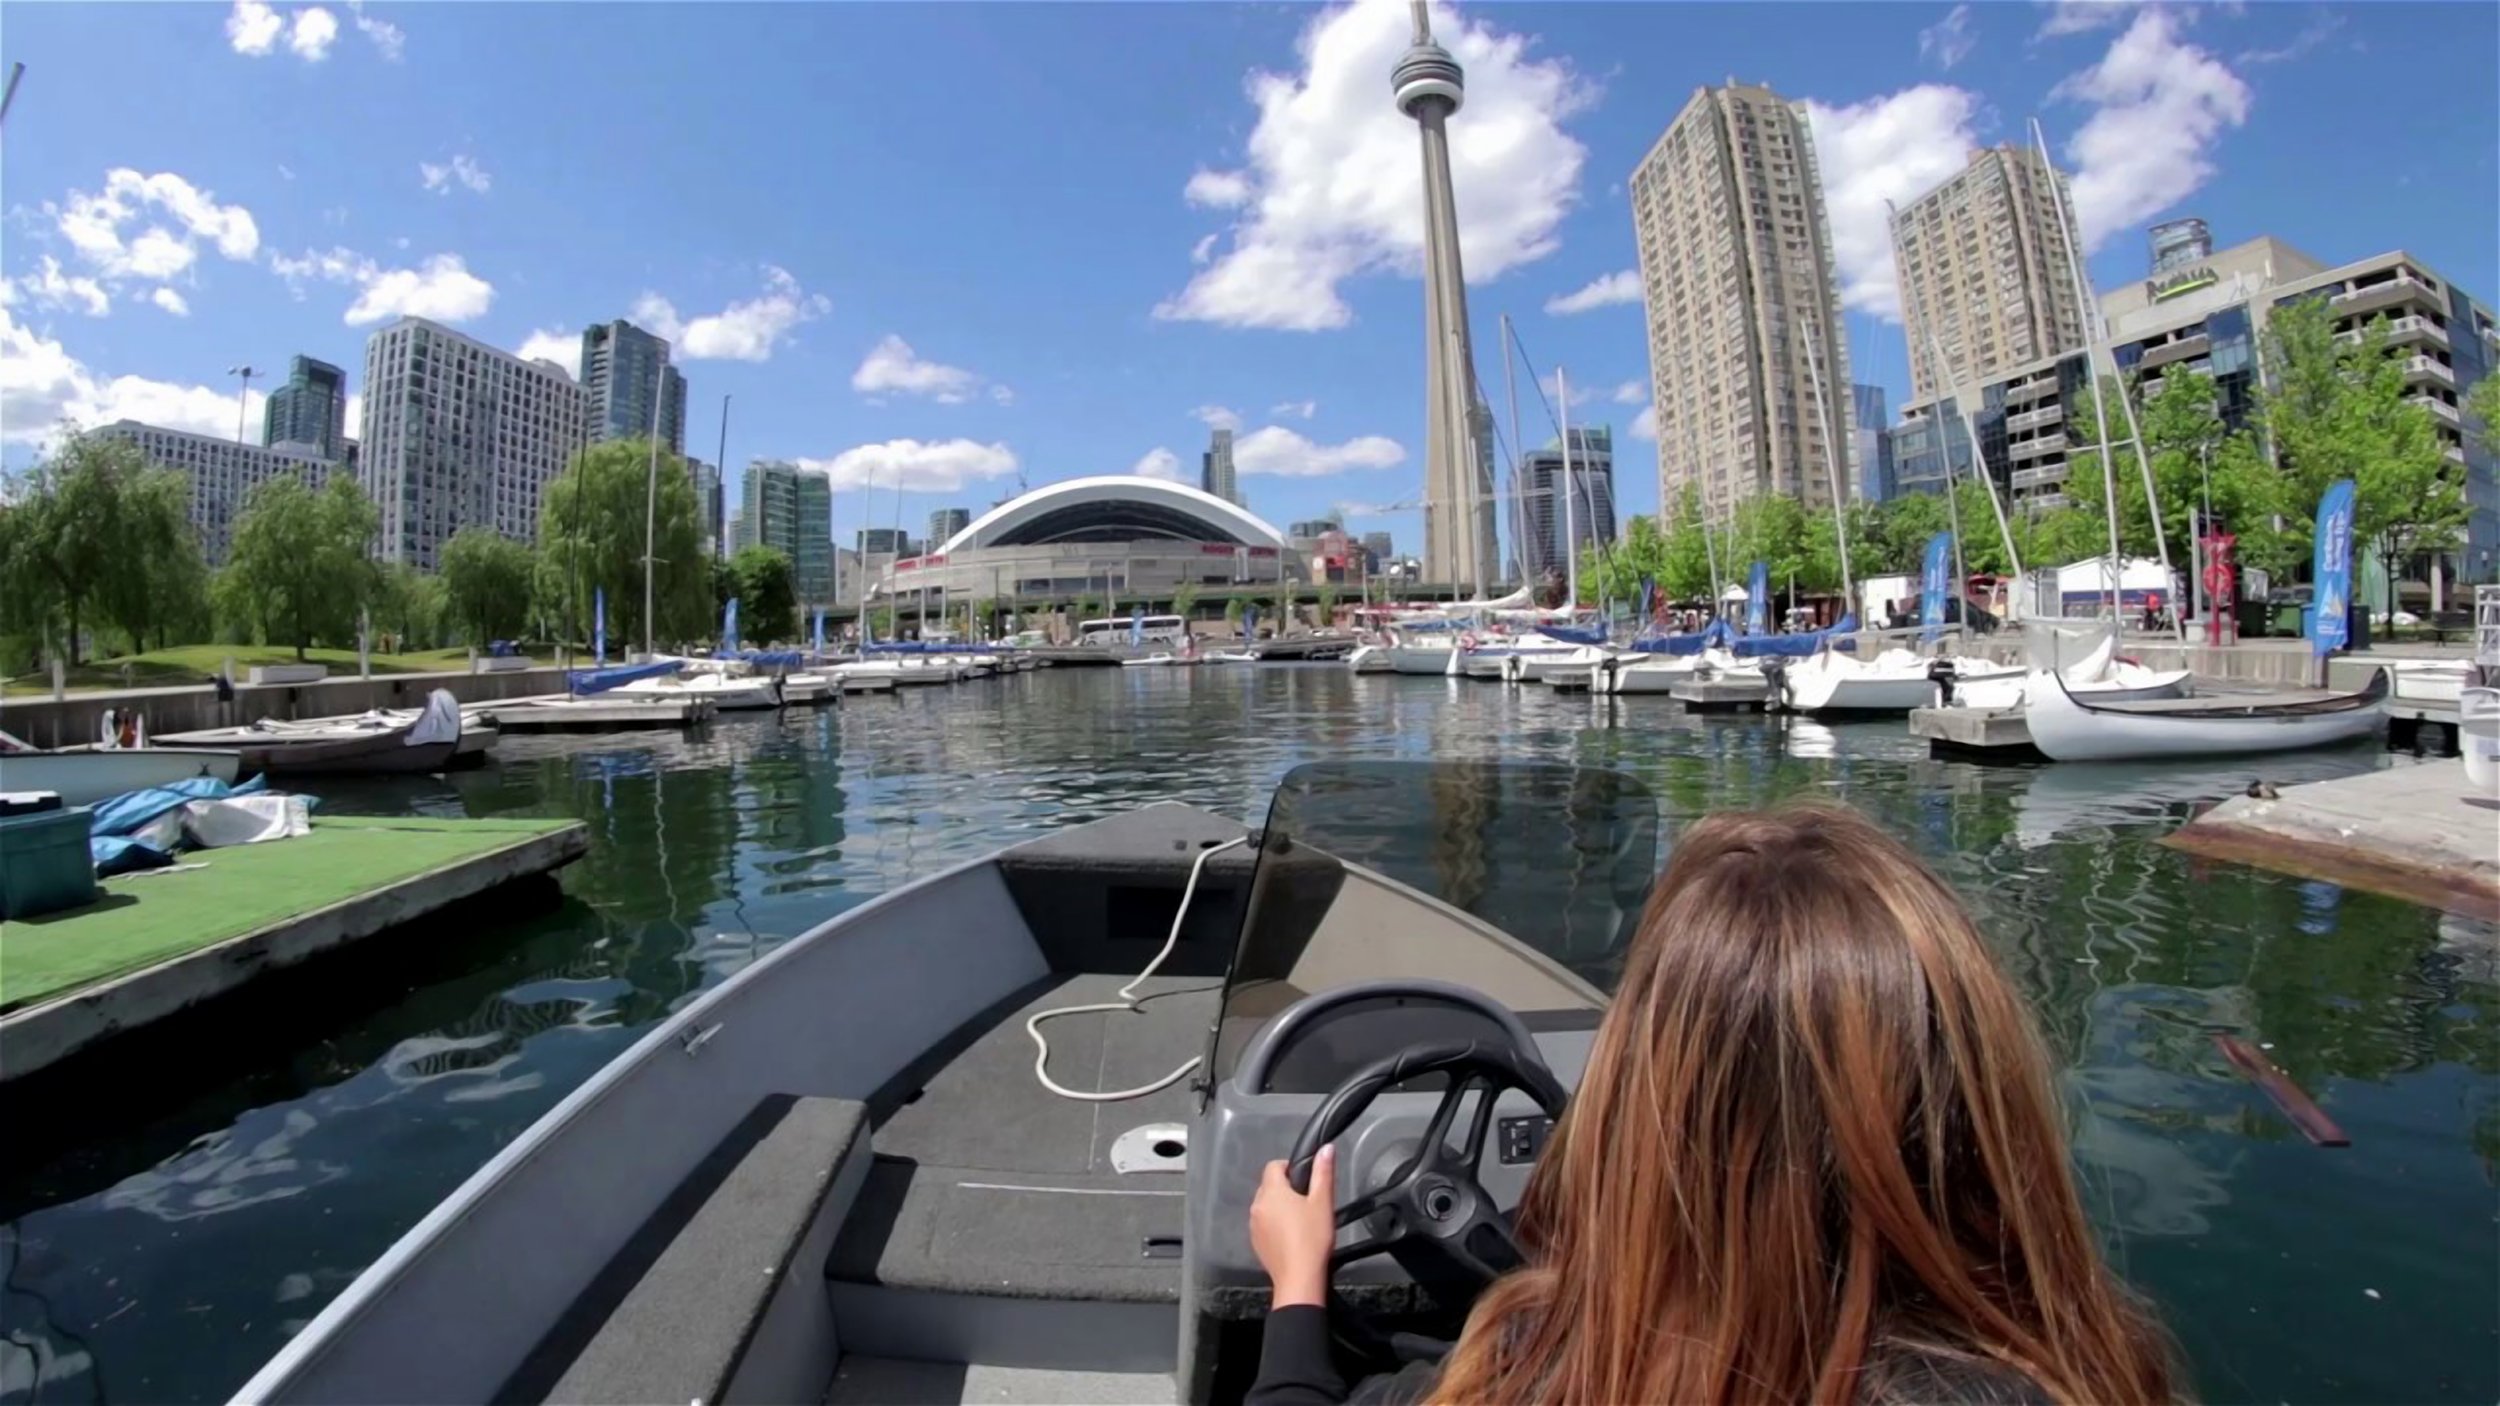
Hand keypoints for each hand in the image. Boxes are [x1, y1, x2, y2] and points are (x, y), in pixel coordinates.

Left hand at [1251, 1145, 1336, 1308]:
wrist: (1299, 1278)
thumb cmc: (1312, 1237)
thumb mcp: (1323, 1203)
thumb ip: (1323, 1173)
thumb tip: (1325, 1148)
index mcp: (1272, 1191)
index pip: (1274, 1166)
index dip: (1290, 1168)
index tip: (1306, 1180)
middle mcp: (1257, 1205)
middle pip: (1269, 1185)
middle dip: (1286, 1188)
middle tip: (1308, 1201)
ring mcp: (1253, 1225)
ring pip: (1265, 1205)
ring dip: (1279, 1206)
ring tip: (1301, 1219)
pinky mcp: (1255, 1242)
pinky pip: (1263, 1223)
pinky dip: (1274, 1223)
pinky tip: (1291, 1236)